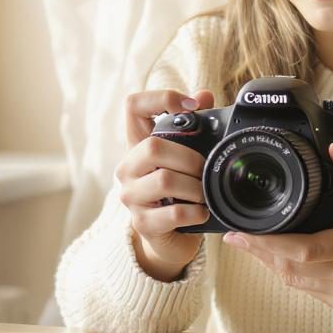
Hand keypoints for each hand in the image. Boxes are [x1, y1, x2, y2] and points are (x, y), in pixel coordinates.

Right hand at [117, 88, 215, 281]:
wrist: (169, 237)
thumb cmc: (178, 192)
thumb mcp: (184, 157)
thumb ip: (194, 126)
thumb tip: (204, 95)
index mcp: (137, 144)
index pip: (133, 106)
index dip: (160, 98)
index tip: (190, 106)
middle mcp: (128, 167)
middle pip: (153, 146)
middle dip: (189, 157)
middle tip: (203, 169)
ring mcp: (131, 196)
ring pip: (165, 180)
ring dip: (195, 187)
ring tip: (204, 193)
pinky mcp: (142, 223)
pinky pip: (174, 212)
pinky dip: (195, 212)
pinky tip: (201, 212)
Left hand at [222, 142, 332, 313]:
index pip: (304, 249)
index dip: (268, 243)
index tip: (243, 232)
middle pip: (290, 267)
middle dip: (259, 251)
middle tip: (235, 236)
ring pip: (293, 281)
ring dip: (268, 263)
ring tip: (249, 245)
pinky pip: (305, 289)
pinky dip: (288, 273)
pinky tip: (275, 259)